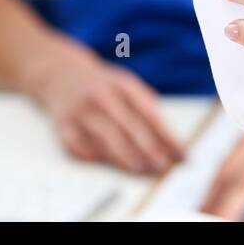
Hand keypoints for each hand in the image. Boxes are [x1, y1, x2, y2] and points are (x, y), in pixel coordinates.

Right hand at [24, 41, 184, 173]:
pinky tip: (108, 165)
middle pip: (130, 129)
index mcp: (124, 86)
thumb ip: (146, 109)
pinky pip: (81, 148)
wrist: (61, 74)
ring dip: (127, 158)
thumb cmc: (104, 86)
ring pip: (107, 140)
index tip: (182, 154)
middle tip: (163, 167)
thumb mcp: (127, 86)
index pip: (151, 116)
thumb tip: (168, 144)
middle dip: (150, 151)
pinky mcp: (63, 127)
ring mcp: (81, 112)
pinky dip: (96, 158)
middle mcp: (102, 97)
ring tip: (143, 170)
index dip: (168, 137)